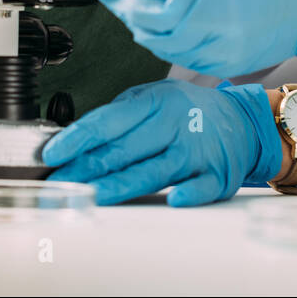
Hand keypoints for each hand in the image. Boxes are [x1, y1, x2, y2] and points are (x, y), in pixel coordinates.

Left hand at [42, 79, 281, 206]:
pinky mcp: (216, 175)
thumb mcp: (155, 98)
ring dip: (121, 185)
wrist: (244, 122)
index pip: (108, 121)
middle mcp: (175, 125)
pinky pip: (200, 186)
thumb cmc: (189, 112)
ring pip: (154, 170)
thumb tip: (78, 137)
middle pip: (125, 149)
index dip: (78, 138)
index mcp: (156, 103)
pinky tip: (173, 199)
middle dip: (87, 167)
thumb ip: (121, 115)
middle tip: (60, 182)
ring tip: (93, 195)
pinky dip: (188, 193)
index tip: (52, 153)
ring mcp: (196, 151)